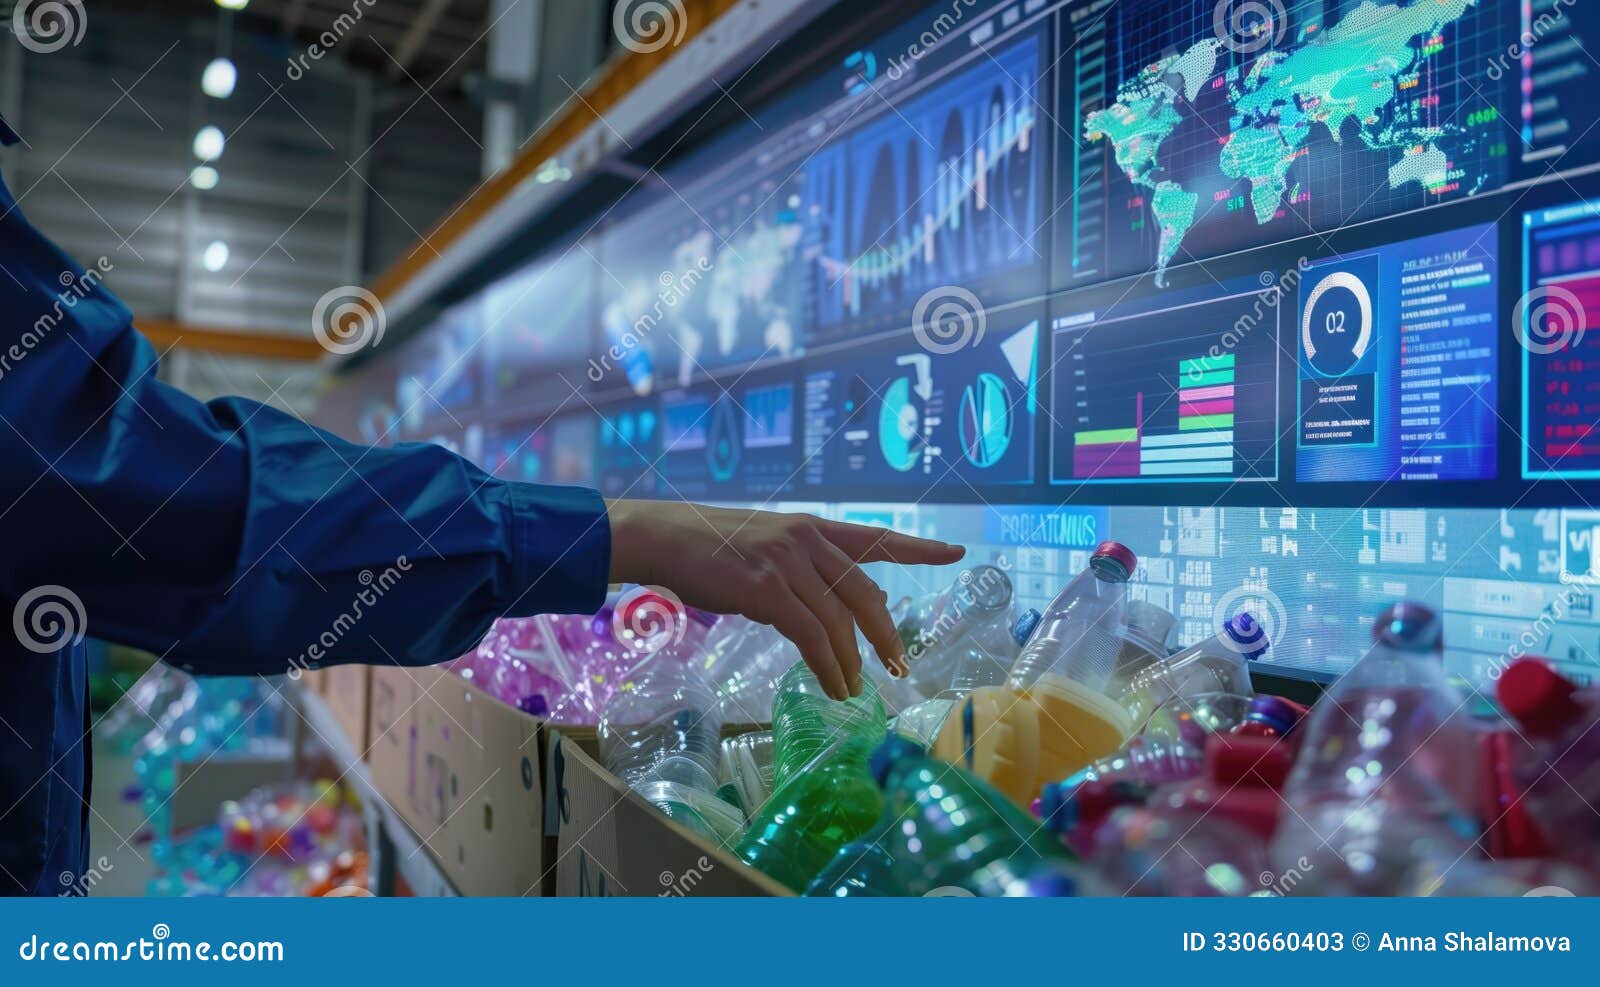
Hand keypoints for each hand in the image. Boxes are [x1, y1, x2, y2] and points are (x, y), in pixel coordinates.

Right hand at [606, 499, 964, 699]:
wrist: (666, 538)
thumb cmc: (710, 547)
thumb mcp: (767, 546)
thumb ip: (804, 570)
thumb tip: (836, 609)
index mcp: (813, 528)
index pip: (876, 538)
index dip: (918, 548)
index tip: (956, 552)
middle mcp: (808, 541)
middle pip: (865, 593)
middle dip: (886, 634)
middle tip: (901, 666)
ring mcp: (789, 563)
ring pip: (839, 621)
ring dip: (851, 662)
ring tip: (854, 690)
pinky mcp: (768, 590)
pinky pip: (812, 636)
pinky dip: (827, 666)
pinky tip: (833, 685)